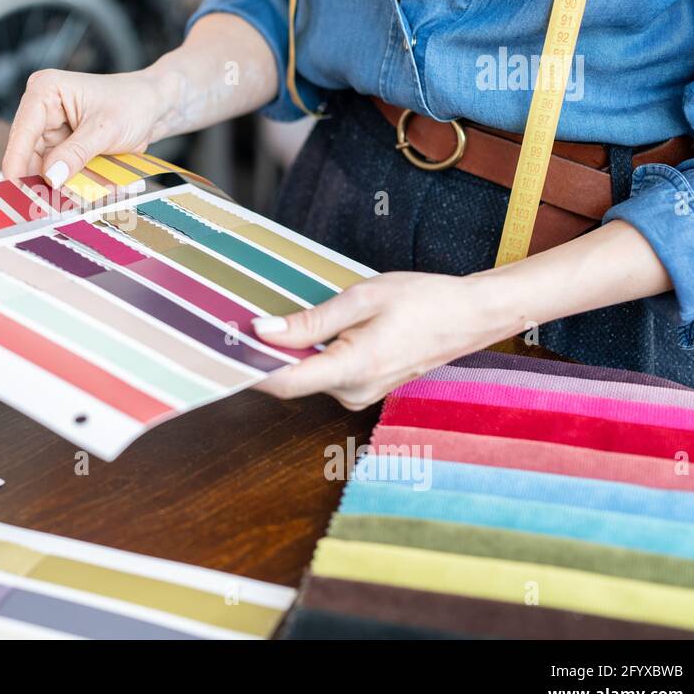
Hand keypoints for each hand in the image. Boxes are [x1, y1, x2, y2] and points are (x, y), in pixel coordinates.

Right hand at [1, 68, 176, 186]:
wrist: (154, 106)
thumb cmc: (133, 103)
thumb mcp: (105, 129)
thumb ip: (76, 154)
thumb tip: (50, 178)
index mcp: (45, 91)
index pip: (22, 132)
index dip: (16, 164)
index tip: (15, 192)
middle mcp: (41, 110)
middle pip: (28, 155)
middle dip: (40, 182)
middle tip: (48, 208)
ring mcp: (50, 130)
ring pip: (43, 169)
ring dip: (60, 188)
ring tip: (76, 202)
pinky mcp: (61, 148)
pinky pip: (60, 173)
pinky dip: (73, 186)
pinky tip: (89, 192)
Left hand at [249, 271, 517, 409]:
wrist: (471, 316)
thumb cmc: (423, 300)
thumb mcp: (361, 299)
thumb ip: (310, 321)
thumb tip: (263, 331)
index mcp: (354, 368)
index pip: (285, 383)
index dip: (249, 368)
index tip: (221, 349)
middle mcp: (354, 392)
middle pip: (291, 379)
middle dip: (265, 354)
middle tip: (237, 321)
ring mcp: (361, 394)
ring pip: (307, 377)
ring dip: (288, 353)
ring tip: (273, 318)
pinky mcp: (364, 388)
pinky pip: (325, 375)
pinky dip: (310, 355)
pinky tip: (305, 330)